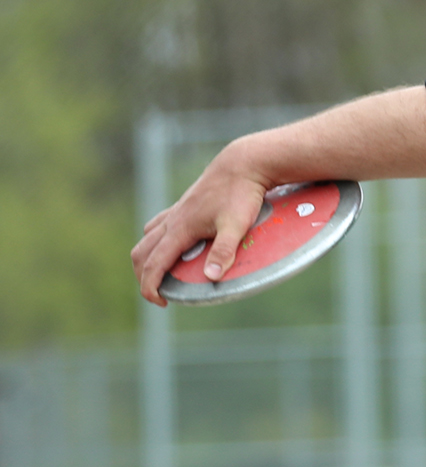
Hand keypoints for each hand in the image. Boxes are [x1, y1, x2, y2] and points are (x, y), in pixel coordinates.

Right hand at [130, 140, 272, 306]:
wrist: (243, 164)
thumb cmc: (241, 194)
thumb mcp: (236, 225)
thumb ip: (224, 251)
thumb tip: (212, 276)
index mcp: (180, 229)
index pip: (154, 264)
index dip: (150, 287)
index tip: (160, 302)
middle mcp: (172, 220)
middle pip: (142, 252)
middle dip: (143, 275)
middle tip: (158, 292)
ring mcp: (177, 211)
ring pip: (148, 237)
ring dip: (147, 256)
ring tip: (162, 272)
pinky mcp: (185, 205)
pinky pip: (159, 224)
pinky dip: (157, 239)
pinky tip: (173, 243)